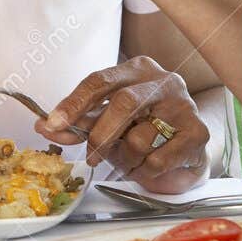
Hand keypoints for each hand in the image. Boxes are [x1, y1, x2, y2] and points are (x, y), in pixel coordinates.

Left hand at [41, 57, 208, 193]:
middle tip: (91, 157)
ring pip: (140, 138)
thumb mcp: (108, 121)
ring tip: (129, 160)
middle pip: (124, 103)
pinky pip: (157, 160)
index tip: (52, 124)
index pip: (100, 80)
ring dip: (125, 159)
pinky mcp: (198, 133)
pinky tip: (148, 166)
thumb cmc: (143, 129)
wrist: (186, 151)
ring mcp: (184, 105)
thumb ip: (79, 122)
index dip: (73, 103)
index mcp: (137, 70)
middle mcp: (163, 81)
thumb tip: (44, 126)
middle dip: (101, 135)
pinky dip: (144, 171)